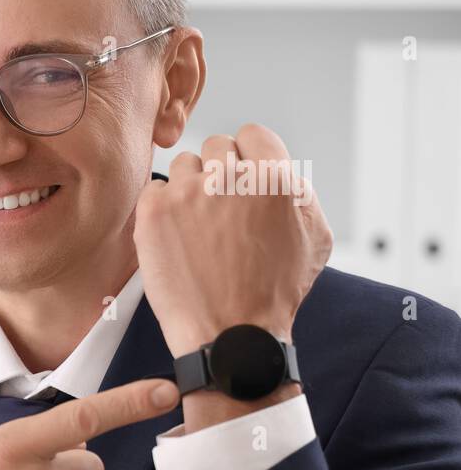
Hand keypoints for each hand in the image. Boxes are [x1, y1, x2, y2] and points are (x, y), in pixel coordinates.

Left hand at [134, 123, 333, 357]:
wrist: (231, 334)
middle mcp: (233, 178)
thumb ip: (299, 191)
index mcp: (275, 178)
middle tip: (220, 212)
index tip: (242, 182)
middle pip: (216, 146)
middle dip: (219, 173)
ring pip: (183, 166)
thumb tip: (278, 166)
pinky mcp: (155, 212)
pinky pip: (154, 190)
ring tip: (198, 231)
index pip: (252, 135)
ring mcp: (190, 193)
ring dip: (189, 190)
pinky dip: (161, 210)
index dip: (248, 158)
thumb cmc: (274, 292)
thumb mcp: (315, 238)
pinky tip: (175, 238)